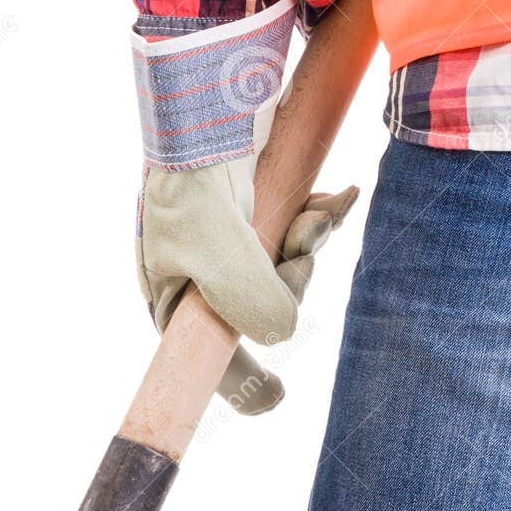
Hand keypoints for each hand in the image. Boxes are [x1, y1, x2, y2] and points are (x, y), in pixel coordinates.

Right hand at [139, 181, 359, 412]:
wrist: (202, 109)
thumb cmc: (193, 187)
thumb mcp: (220, 259)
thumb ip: (252, 306)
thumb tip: (284, 332)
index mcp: (173, 299)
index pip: (204, 358)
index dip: (240, 380)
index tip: (274, 400)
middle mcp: (201, 278)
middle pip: (260, 309)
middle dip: (293, 281)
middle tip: (300, 250)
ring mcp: (231, 246)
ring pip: (284, 269)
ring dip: (310, 244)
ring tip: (318, 214)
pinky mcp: (256, 212)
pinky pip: (296, 231)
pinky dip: (319, 218)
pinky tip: (337, 199)